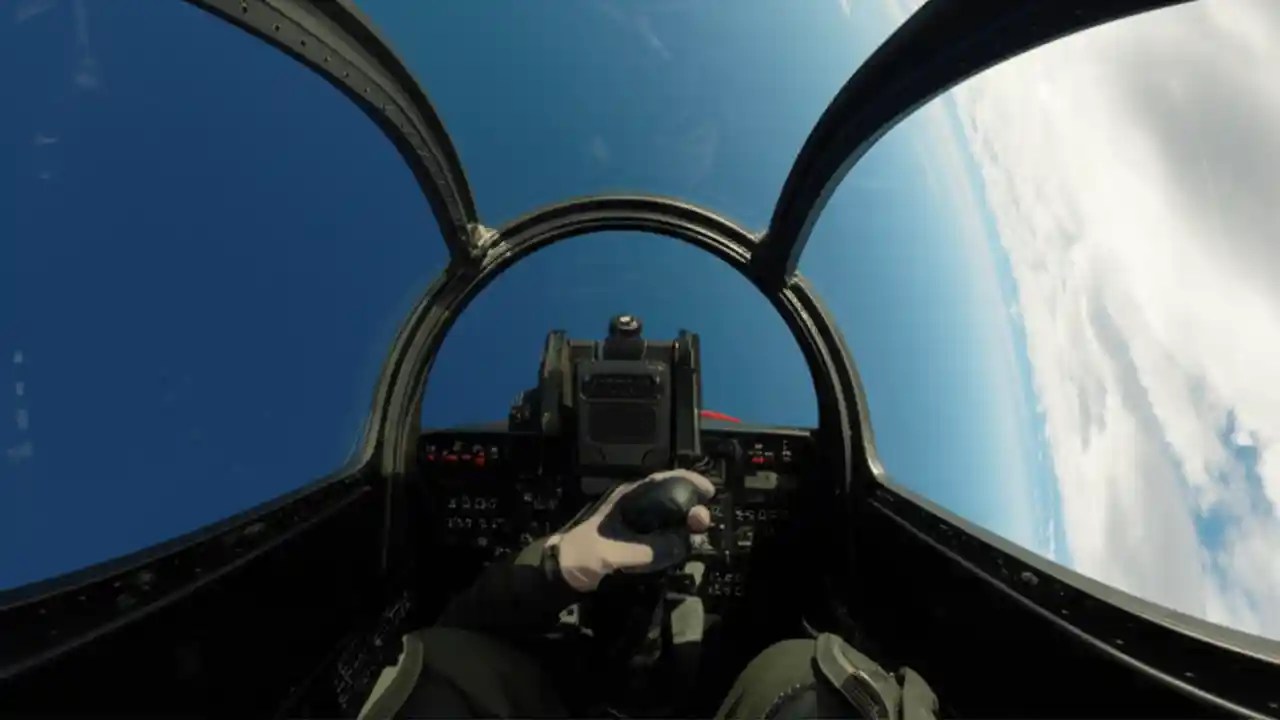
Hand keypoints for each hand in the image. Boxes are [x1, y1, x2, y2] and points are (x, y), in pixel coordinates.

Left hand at [550, 469, 714, 591]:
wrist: (560, 572)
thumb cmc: (583, 556)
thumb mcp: (616, 554)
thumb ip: (650, 549)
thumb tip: (685, 543)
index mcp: (628, 499)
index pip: (663, 480)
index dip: (688, 481)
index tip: (708, 491)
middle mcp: (635, 506)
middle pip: (672, 498)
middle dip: (691, 507)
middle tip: (702, 522)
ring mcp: (635, 523)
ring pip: (669, 517)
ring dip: (685, 524)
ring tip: (696, 534)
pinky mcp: (635, 540)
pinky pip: (662, 534)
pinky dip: (676, 538)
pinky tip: (684, 545)